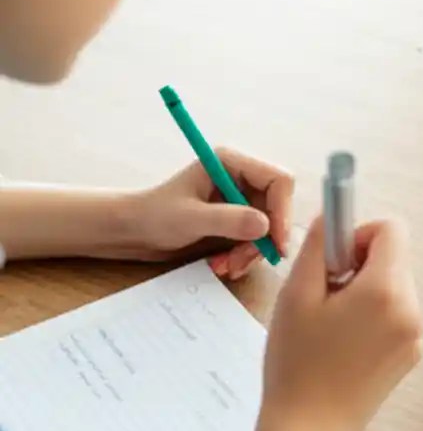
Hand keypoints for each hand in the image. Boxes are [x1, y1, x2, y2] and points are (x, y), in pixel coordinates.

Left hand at [130, 148, 293, 277]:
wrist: (132, 232)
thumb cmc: (153, 216)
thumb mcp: (190, 219)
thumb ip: (228, 220)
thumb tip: (266, 226)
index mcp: (232, 163)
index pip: (278, 181)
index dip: (283, 211)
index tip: (276, 242)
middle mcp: (241, 178)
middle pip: (277, 208)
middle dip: (264, 239)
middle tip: (243, 262)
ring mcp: (240, 199)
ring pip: (269, 229)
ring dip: (251, 253)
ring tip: (225, 267)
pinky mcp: (236, 219)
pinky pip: (256, 240)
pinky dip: (243, 256)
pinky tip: (222, 265)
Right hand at [259, 216, 421, 430]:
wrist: (311, 429)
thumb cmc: (297, 363)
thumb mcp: (297, 293)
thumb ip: (318, 245)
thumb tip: (332, 218)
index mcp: (387, 290)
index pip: (393, 230)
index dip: (359, 233)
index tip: (333, 258)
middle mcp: (411, 310)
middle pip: (395, 258)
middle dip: (360, 263)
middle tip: (324, 292)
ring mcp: (415, 335)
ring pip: (394, 286)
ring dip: (364, 289)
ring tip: (330, 320)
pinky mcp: (411, 354)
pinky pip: (396, 314)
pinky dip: (372, 315)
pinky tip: (342, 341)